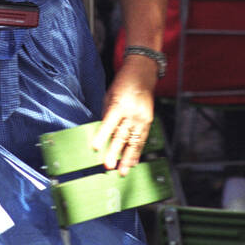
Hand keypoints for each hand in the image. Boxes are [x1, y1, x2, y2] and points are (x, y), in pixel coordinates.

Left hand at [93, 55, 156, 173]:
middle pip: (122, 135)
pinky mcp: (149, 120)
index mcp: (119, 104)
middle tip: (108, 166)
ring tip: (122, 171)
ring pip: (134, 141)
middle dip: (114, 152)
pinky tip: (133, 162)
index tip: (95, 148)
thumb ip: (106, 115)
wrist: (143, 72)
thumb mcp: (110, 96)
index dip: (102, 136)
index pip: (109, 123)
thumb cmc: (122, 83)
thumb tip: (102, 134)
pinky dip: (137, 151)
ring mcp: (142, 117)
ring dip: (128, 158)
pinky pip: (142, 139)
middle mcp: (132, 112)